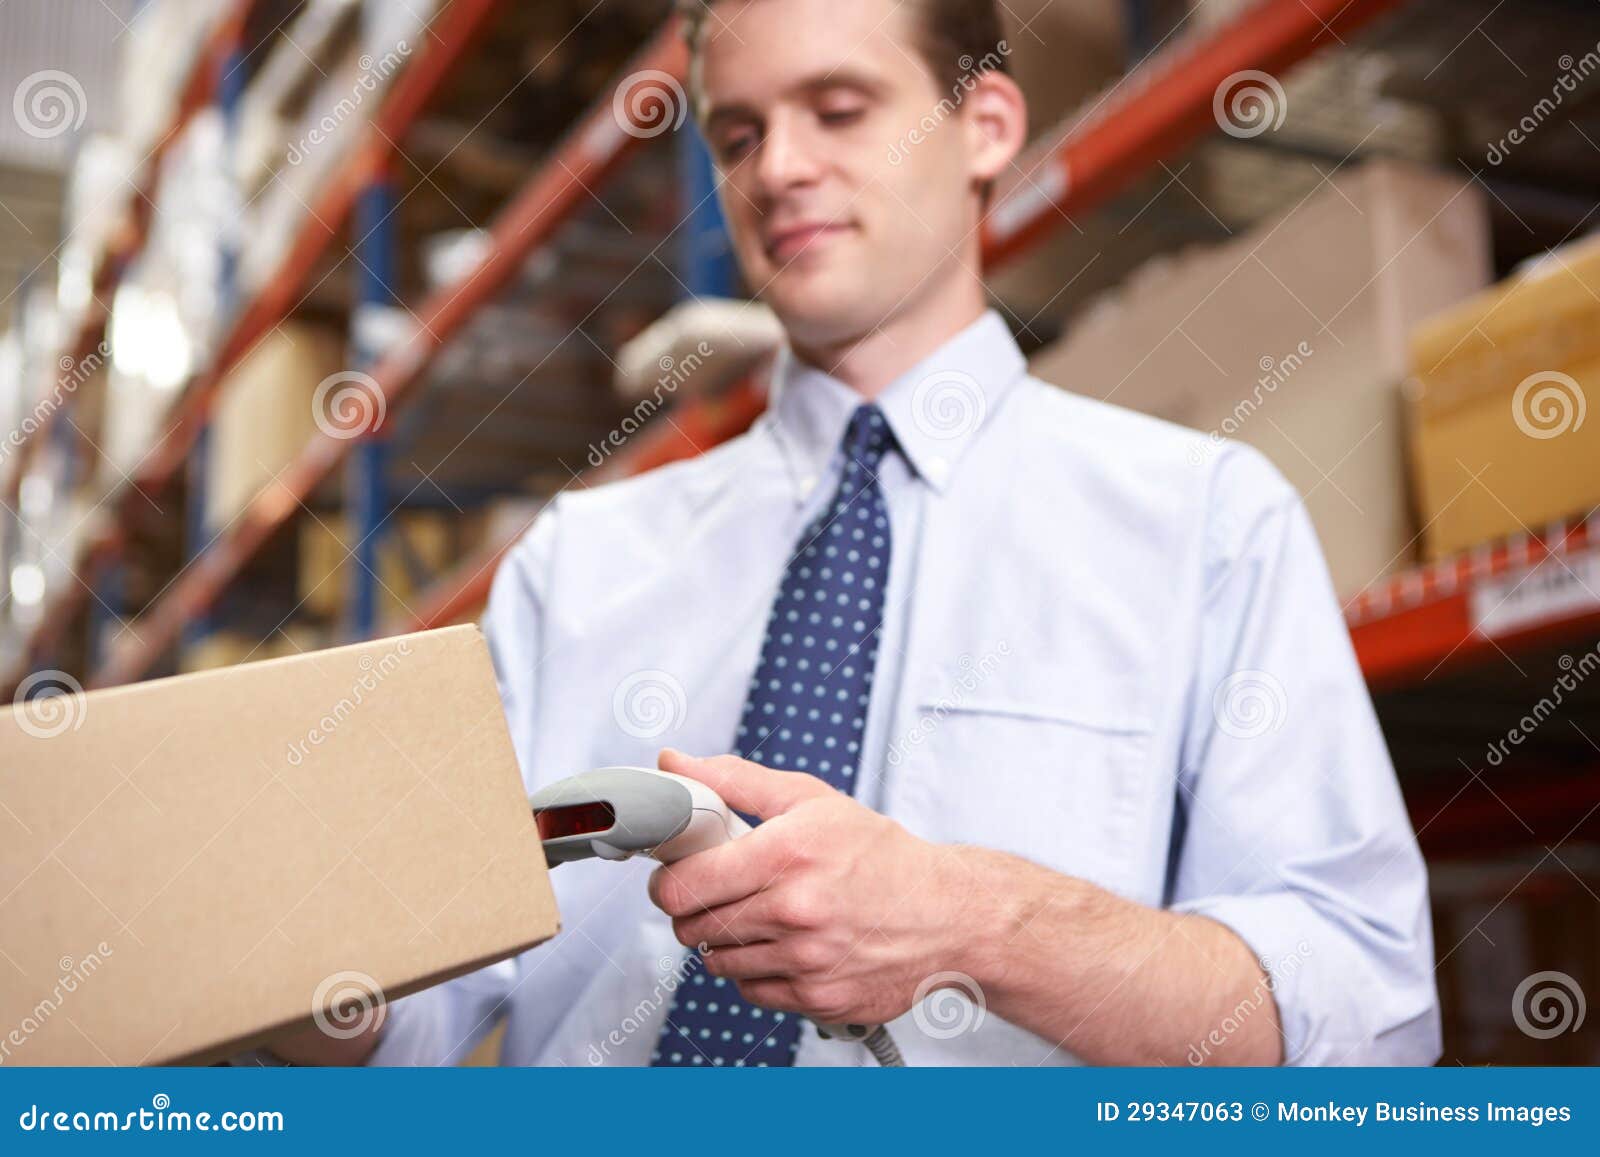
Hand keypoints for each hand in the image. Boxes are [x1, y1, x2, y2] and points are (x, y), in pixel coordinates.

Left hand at [647, 748, 975, 1025]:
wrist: (946, 913)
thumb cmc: (878, 854)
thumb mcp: (810, 799)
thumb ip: (733, 780)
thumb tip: (673, 764)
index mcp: (787, 853)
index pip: (685, 883)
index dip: (668, 879)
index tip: (677, 872)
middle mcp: (796, 910)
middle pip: (693, 925)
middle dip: (693, 908)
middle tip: (717, 891)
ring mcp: (807, 960)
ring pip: (718, 961)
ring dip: (724, 940)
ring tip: (757, 915)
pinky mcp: (818, 998)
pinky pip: (751, 991)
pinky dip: (755, 972)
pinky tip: (781, 945)